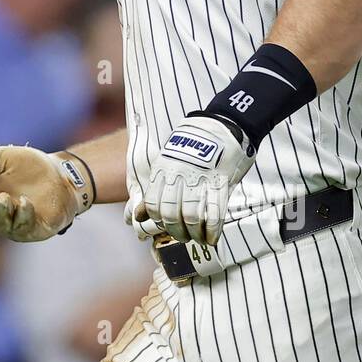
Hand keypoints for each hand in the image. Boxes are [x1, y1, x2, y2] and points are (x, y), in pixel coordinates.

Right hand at [0, 145, 91, 241]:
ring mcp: (16, 223)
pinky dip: (22, 215)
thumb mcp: (2, 158)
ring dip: (2, 212)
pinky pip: (24, 227)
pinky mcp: (34, 228)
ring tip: (5, 198)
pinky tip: (25, 202)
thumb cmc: (29, 165)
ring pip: (2, 224)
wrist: (60, 171)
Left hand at [134, 114, 252, 245]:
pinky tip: (212, 238)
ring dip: (194, 234)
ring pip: (191, 216)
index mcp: (164, 169)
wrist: (223, 123)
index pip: (152, 204)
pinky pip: (214, 212)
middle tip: (184, 236)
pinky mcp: (221, 181)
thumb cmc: (193, 145)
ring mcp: (200, 178)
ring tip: (198, 238)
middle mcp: (179, 174)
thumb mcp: (168, 160)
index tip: (165, 227)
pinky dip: (212, 230)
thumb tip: (138, 215)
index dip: (158, 221)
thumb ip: (156, 188)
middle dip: (177, 231)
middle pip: (170, 213)